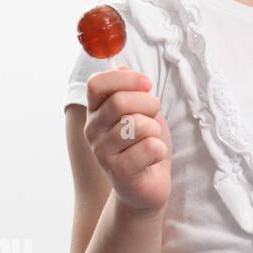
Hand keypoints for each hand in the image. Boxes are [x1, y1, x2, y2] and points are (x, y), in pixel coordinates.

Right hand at [84, 65, 172, 215]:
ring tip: (151, 141)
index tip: (146, 85)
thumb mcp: (140, 111)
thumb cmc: (144, 145)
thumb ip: (130, 89)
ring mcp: (102, 153)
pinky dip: (159, 150)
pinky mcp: (119, 172)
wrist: (147, 186)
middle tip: (154, 117)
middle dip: (149, 105)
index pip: (96, 83)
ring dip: (155, 131)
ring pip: (138, 125)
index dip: (126, 79)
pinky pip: (149, 147)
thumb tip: (122, 66)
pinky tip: (152, 159)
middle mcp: (93, 131)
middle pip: (121, 102)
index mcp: (95, 112)